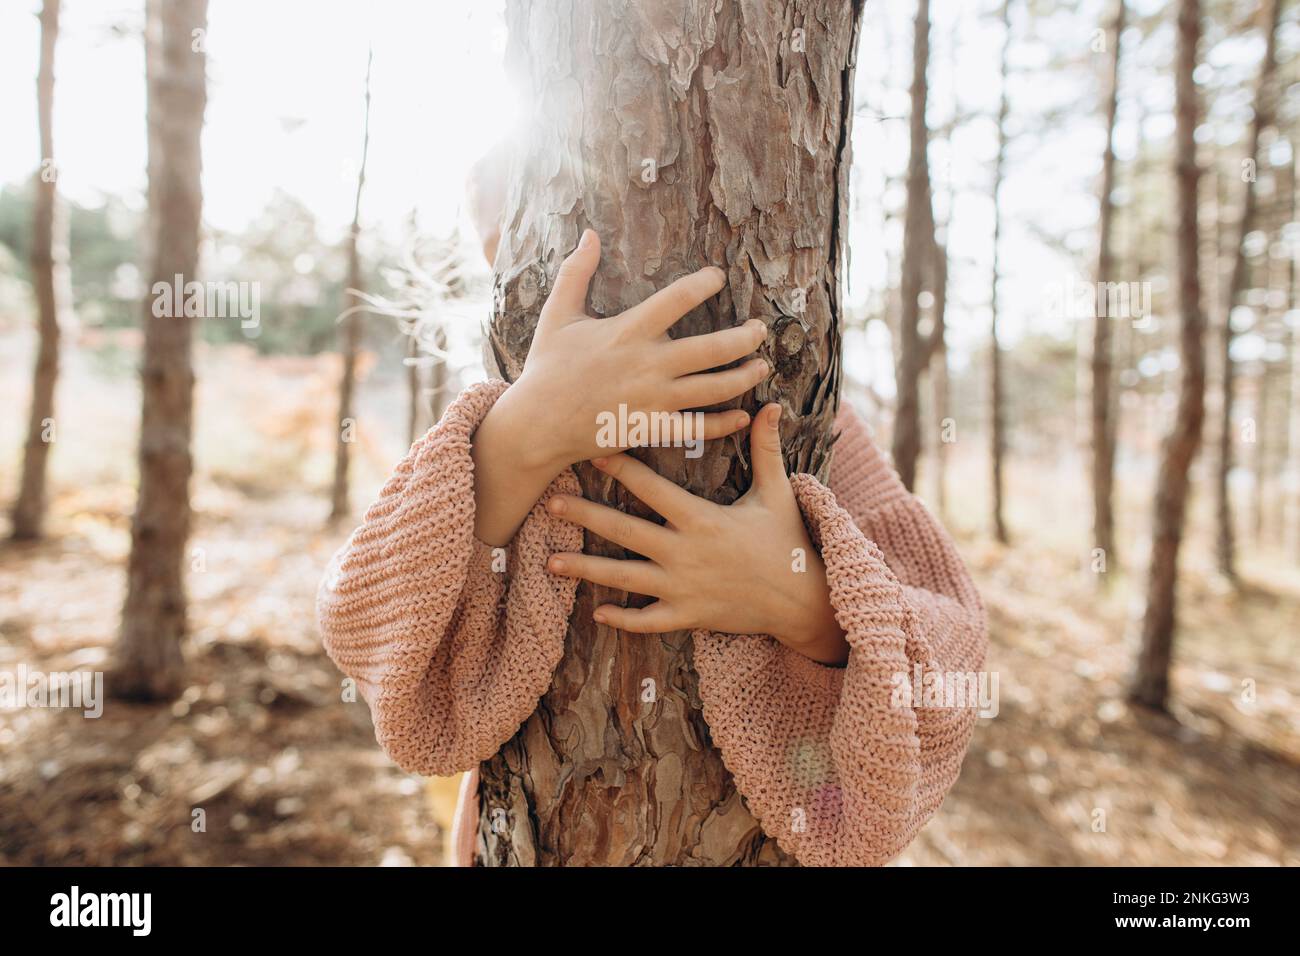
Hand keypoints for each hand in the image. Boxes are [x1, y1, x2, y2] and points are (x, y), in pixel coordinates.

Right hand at [471, 229, 767, 544]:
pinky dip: (723, 424)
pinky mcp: (650, 429)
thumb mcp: (557, 315)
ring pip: (713, 388)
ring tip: (762, 366)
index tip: (718, 276)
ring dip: (744, 376)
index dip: (704, 282)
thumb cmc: (546, 368)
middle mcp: (647, 364)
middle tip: (761, 329)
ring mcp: (652, 400)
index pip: (678, 298)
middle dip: (745, 337)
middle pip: (712, 348)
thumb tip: (589, 234)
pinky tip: (742, 415)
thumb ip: (576, 273)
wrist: (535, 424)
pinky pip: (696, 429)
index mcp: (628, 331)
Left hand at [544, 403, 848, 664]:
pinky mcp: (688, 616)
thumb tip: (771, 405)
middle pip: (624, 531)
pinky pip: (647, 619)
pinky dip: (622, 617)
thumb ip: (766, 450)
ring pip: (624, 578)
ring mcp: (683, 588)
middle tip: (550, 503)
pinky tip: (596, 612)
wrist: (802, 599)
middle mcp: (685, 553)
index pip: (652, 489)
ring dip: (586, 570)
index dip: (620, 469)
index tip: (591, 451)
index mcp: (701, 519)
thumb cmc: (787, 541)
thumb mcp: (778, 493)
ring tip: (552, 563)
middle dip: (585, 516)